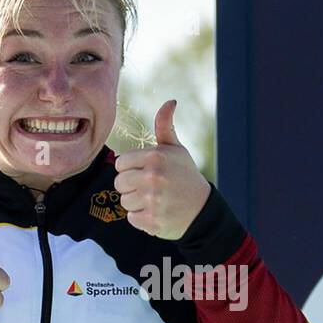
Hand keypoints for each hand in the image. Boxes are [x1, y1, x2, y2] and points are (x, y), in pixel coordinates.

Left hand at [113, 99, 210, 239]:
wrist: (202, 209)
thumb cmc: (185, 176)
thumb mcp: (176, 149)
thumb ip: (165, 126)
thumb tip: (170, 101)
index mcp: (155, 157)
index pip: (121, 163)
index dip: (131, 169)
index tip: (146, 172)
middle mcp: (152, 177)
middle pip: (119, 183)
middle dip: (132, 186)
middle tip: (150, 188)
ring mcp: (152, 200)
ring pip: (125, 201)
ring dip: (137, 203)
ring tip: (155, 200)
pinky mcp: (152, 220)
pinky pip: (132, 218)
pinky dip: (142, 218)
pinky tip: (156, 212)